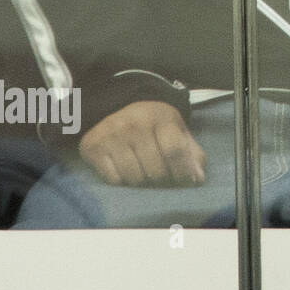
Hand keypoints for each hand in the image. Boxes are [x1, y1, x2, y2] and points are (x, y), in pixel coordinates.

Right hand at [80, 100, 205, 186]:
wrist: (117, 106)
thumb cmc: (154, 125)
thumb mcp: (176, 131)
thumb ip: (191, 154)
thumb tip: (197, 179)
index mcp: (160, 117)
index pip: (174, 150)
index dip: (183, 171)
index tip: (186, 181)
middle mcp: (134, 124)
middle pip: (155, 169)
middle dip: (163, 180)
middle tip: (163, 178)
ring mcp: (111, 135)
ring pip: (134, 178)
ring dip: (143, 183)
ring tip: (146, 175)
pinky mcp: (92, 146)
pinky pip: (113, 180)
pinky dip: (123, 183)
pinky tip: (127, 173)